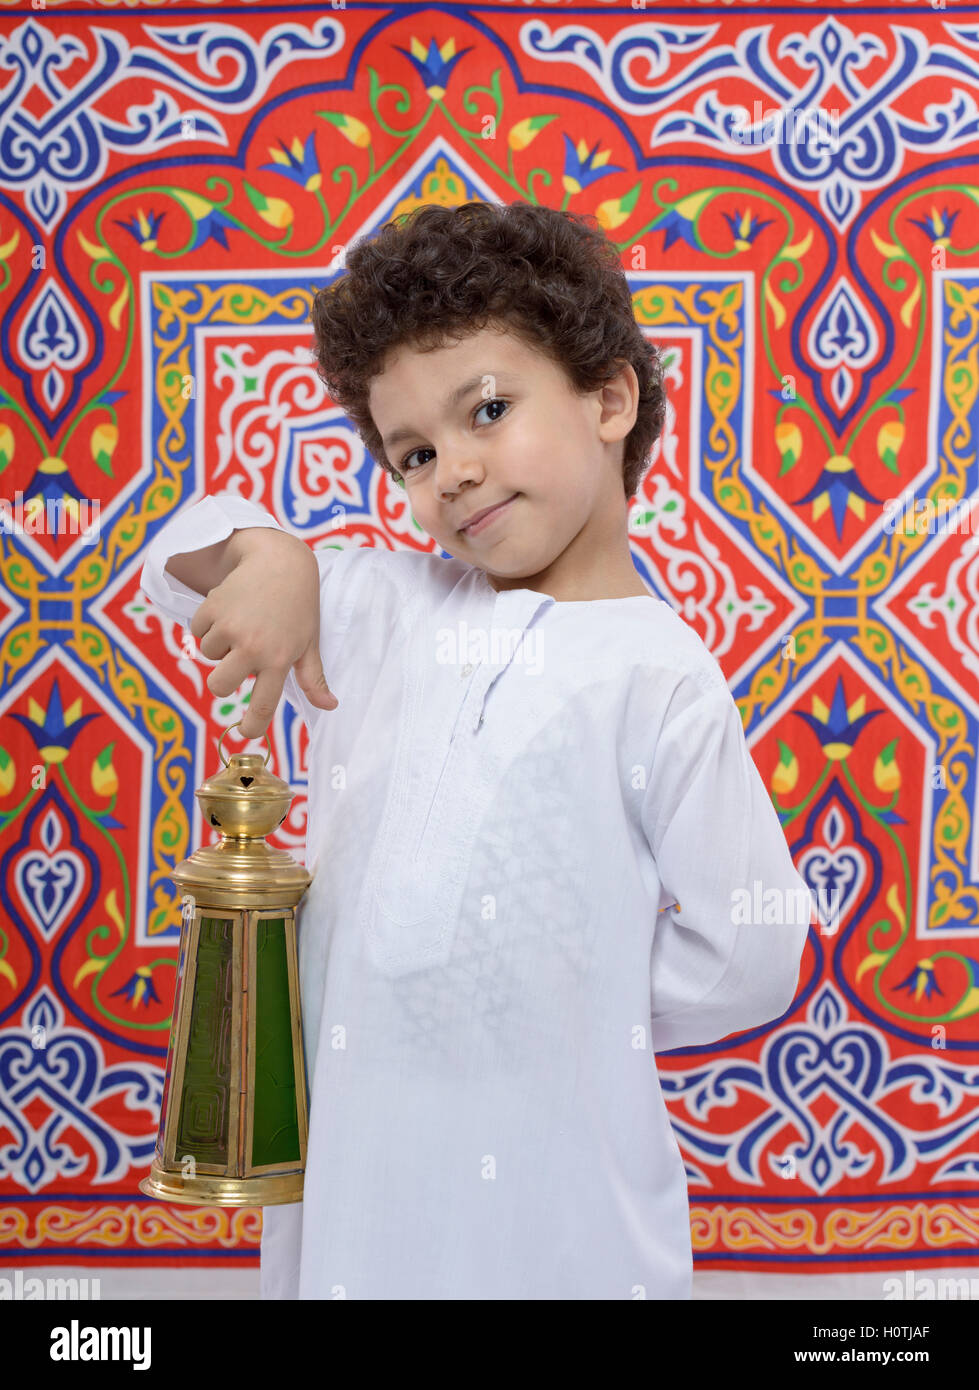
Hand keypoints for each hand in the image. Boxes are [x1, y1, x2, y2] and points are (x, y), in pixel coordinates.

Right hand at [190, 528, 338, 741]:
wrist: (279, 560)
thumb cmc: (299, 605)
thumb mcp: (309, 641)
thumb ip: (312, 677)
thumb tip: (329, 706)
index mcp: (279, 660)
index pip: (263, 705)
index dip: (252, 725)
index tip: (246, 732)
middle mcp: (254, 647)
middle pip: (220, 687)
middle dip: (222, 680)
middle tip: (236, 661)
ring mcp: (231, 628)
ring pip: (208, 655)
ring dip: (219, 644)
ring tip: (242, 622)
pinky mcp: (212, 608)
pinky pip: (197, 631)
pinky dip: (208, 623)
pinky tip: (230, 608)